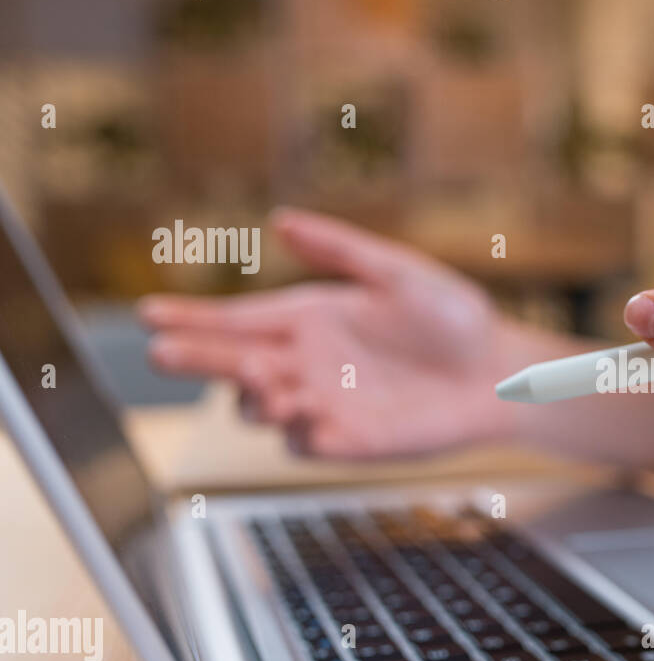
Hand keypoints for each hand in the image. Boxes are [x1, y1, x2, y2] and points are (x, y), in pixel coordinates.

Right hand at [140, 208, 522, 457]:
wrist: (497, 374)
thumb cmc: (454, 320)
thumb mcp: (399, 273)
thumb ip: (341, 249)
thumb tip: (281, 219)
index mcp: (308, 318)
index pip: (235, 319)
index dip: (191, 317)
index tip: (149, 312)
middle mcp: (305, 363)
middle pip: (229, 364)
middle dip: (194, 357)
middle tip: (164, 351)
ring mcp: (322, 405)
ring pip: (256, 407)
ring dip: (248, 395)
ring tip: (258, 376)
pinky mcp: (347, 441)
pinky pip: (302, 441)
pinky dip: (294, 429)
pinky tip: (301, 410)